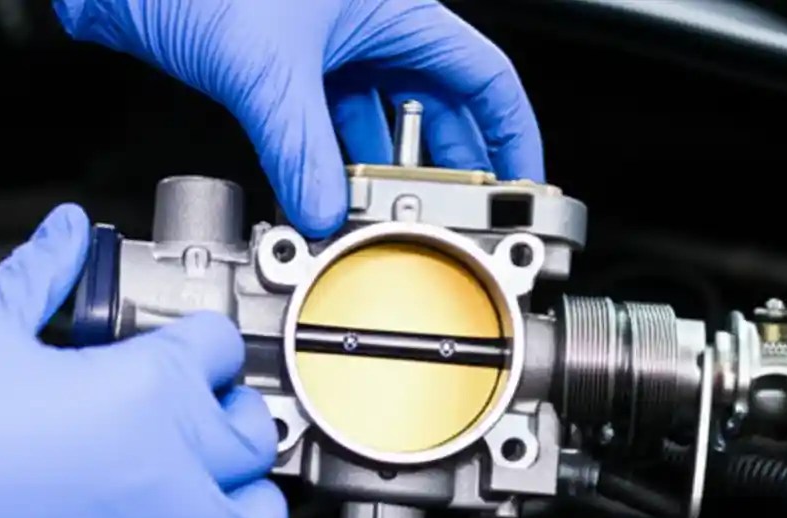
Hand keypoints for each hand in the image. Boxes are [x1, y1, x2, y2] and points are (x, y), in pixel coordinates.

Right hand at [0, 204, 285, 517]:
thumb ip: (45, 270)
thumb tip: (67, 233)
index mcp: (146, 384)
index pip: (221, 344)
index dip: (200, 341)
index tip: (183, 353)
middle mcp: (171, 463)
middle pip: (252, 429)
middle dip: (230, 414)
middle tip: (191, 415)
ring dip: (244, 498)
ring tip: (209, 488)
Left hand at [53, 0, 543, 237]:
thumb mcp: (263, 66)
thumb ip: (299, 149)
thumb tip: (321, 214)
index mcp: (393, 7)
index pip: (482, 79)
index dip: (511, 138)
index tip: (524, 188)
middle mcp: (368, 24)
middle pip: (432, 109)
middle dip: (441, 171)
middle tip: (451, 226)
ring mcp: (325, 46)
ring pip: (372, 123)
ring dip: (374, 175)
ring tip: (381, 223)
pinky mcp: (281, 66)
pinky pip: (322, 125)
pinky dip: (325, 163)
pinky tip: (323, 198)